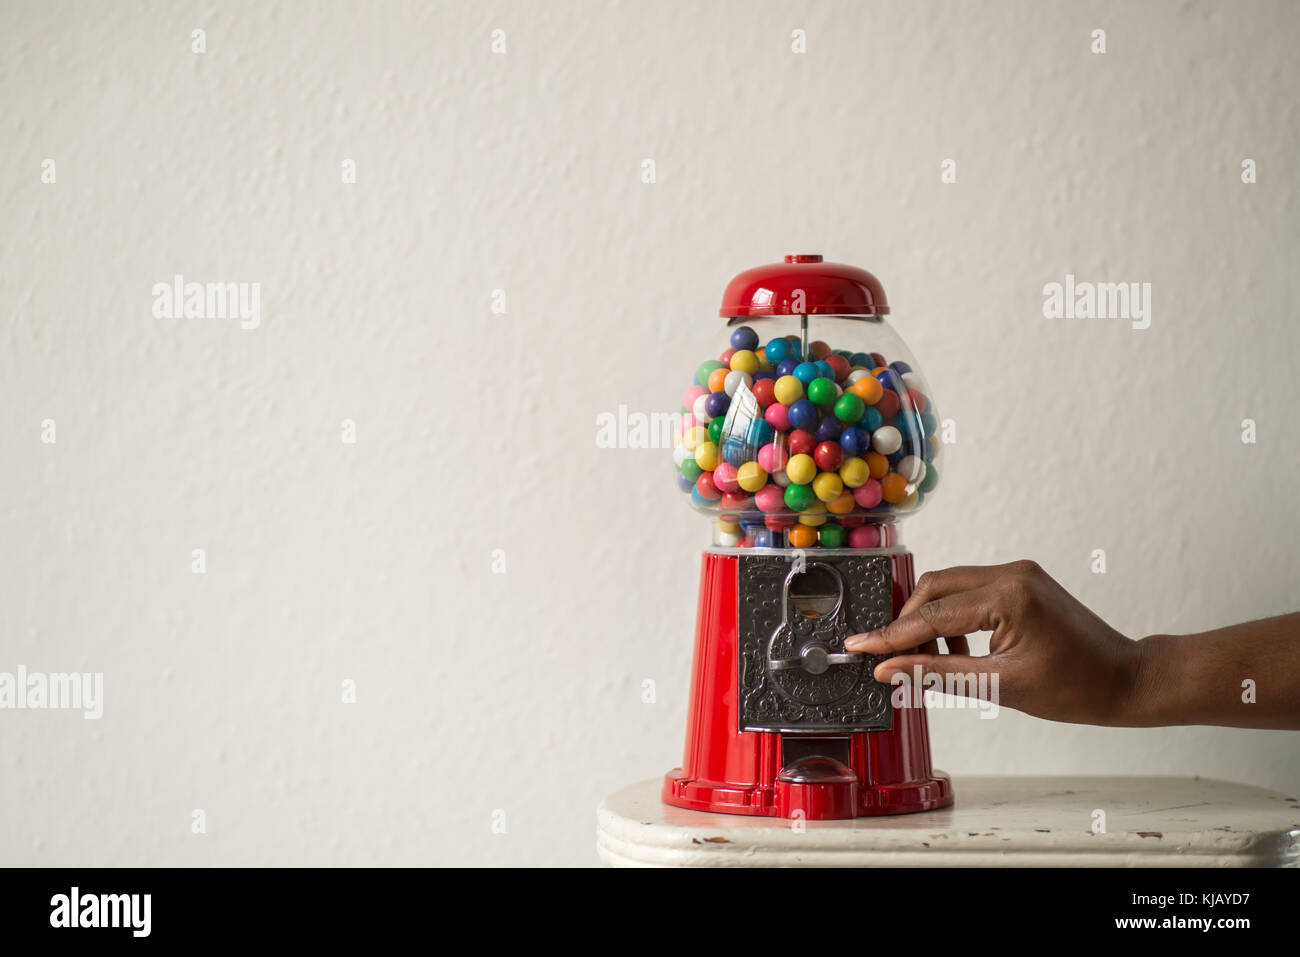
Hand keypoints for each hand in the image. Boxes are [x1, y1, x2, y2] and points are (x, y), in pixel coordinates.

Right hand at [844, 560, 1141, 724]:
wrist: (1126, 680)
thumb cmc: (1077, 688)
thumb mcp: (999, 686)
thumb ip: (937, 673)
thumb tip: (889, 670)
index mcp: (1008, 596)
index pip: (932, 615)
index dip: (891, 635)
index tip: (857, 645)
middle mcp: (1011, 573)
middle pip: (934, 588)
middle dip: (909, 624)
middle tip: (894, 659)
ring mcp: (1018, 573)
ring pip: (949, 586)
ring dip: (931, 620)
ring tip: (935, 661)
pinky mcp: (1022, 580)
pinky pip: (970, 590)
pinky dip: (954, 617)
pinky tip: (959, 650)